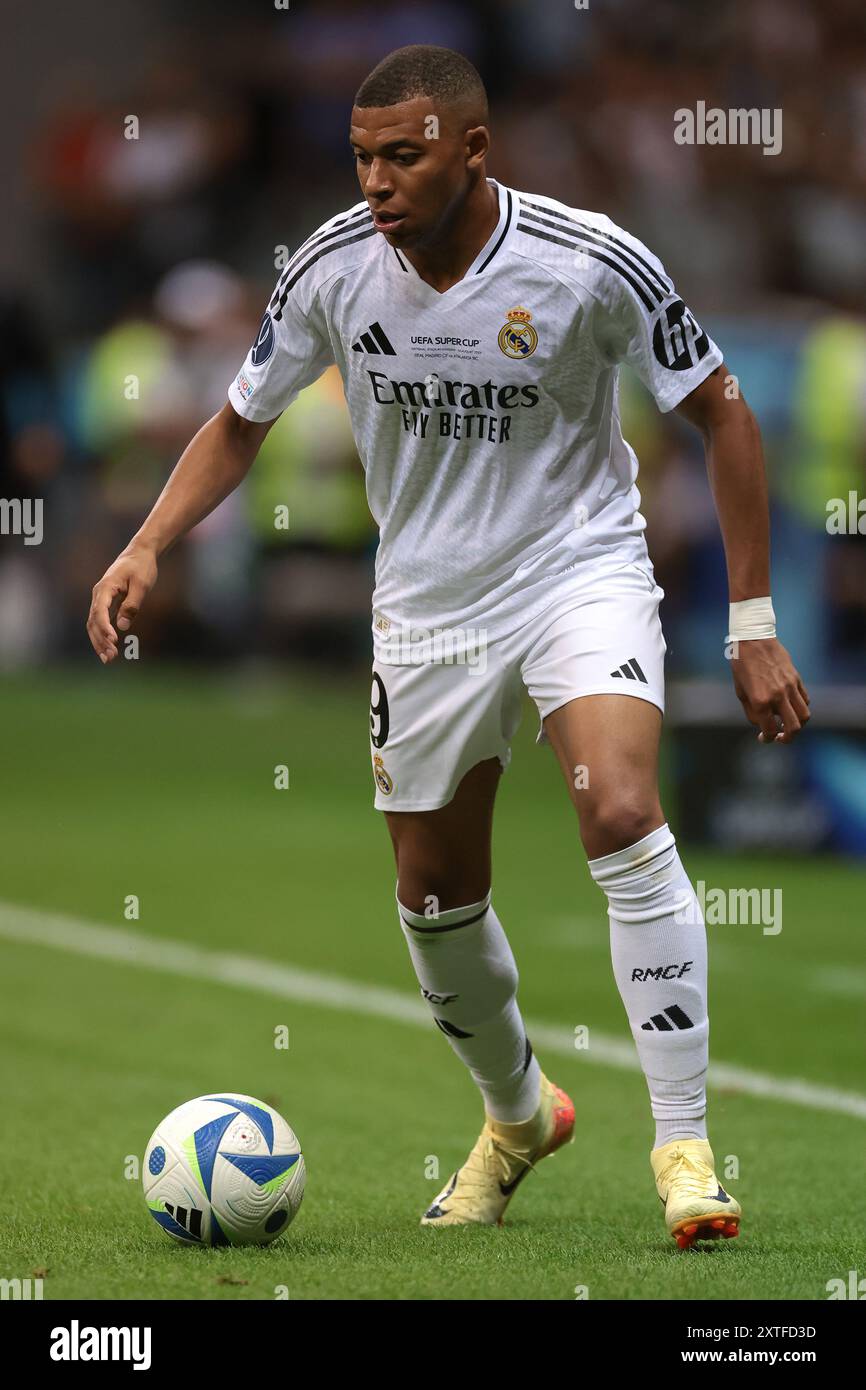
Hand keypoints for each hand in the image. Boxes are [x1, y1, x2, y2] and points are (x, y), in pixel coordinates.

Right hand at [87, 544, 157, 663]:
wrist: (138, 554)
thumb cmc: (141, 567)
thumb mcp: (141, 585)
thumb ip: (132, 605)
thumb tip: (123, 626)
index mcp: (105, 588)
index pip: (100, 611)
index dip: (105, 628)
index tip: (114, 641)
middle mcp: (98, 594)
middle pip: (93, 621)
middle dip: (100, 640)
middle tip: (111, 657)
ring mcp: (100, 600)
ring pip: (93, 624)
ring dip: (99, 642)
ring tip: (108, 659)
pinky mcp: (105, 604)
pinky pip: (99, 623)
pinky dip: (102, 636)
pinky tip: (108, 649)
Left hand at [729, 637, 809, 743]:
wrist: (754, 639)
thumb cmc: (742, 665)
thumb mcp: (741, 691)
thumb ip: (753, 712)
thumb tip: (764, 726)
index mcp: (760, 700)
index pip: (770, 729)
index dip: (767, 738)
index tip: (763, 738)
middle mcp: (777, 696)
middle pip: (794, 727)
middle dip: (788, 738)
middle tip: (780, 738)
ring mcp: (790, 687)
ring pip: (805, 715)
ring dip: (798, 724)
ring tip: (788, 724)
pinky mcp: (797, 678)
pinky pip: (805, 699)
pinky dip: (800, 708)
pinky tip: (790, 707)